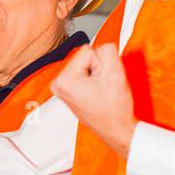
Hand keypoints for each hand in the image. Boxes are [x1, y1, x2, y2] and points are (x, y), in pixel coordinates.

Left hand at [50, 43, 137, 157]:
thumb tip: (102, 44)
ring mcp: (62, 88)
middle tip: (103, 87)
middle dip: (99, 68)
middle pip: (85, 56)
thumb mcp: (115, 72)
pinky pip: (85, 73)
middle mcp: (58, 84)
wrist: (116, 130)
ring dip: (98, 74)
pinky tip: (98, 93)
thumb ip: (107, 49)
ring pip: (86, 64)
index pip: (88, 50)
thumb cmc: (114, 110)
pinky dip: (94, 80)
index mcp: (63, 80)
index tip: (104, 81)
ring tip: (101, 91)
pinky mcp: (69, 90)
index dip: (102, 64)